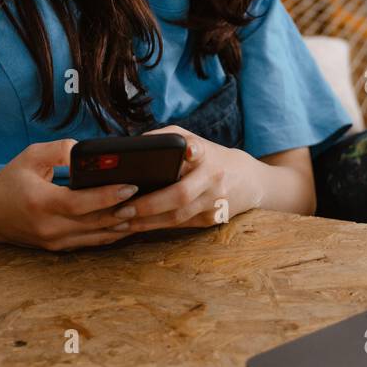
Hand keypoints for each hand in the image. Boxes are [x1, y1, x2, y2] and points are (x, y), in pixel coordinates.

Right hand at [0, 139, 138, 250]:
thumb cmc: (10, 180)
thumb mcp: (30, 156)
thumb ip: (59, 150)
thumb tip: (85, 150)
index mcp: (41, 203)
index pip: (81, 203)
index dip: (108, 196)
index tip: (132, 185)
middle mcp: (49, 227)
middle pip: (95, 223)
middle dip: (124, 211)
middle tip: (149, 198)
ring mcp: (54, 241)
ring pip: (96, 237)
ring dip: (122, 225)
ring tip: (145, 211)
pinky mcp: (57, 248)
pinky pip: (90, 243)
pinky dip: (109, 233)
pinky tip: (126, 223)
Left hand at [116, 125, 263, 233]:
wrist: (247, 181)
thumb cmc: (209, 157)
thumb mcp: (194, 140)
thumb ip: (168, 138)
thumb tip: (134, 144)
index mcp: (207, 154)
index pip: (201, 150)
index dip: (193, 150)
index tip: (188, 150)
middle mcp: (213, 178)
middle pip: (181, 195)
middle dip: (148, 204)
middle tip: (121, 210)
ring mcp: (214, 202)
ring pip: (177, 217)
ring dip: (146, 222)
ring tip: (119, 222)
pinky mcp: (212, 220)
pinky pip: (180, 226)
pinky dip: (155, 227)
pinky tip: (135, 227)